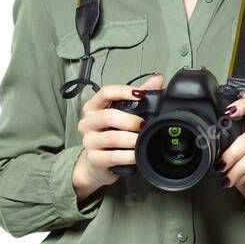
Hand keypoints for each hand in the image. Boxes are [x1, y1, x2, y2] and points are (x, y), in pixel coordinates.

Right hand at [73, 73, 163, 196]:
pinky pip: (113, 156)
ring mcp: (89, 142)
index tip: (140, 94)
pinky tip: (136, 154)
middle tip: (143, 124)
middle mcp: (87, 123)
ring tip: (141, 140)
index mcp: (93, 108)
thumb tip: (156, 80)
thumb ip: (137, 97)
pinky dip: (128, 155)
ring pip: (112, 138)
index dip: (123, 91)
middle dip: (130, 120)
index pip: (105, 93)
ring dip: (131, 139)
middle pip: (108, 116)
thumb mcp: (120, 114)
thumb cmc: (108, 134)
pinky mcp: (94, 159)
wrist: (96, 163)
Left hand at [217, 88, 244, 213]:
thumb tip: (227, 109)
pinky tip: (237, 181)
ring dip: (235, 169)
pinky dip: (243, 176)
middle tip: (219, 164)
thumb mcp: (238, 146)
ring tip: (226, 177)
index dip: (244, 105)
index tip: (228, 111)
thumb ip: (236, 127)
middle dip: (231, 154)